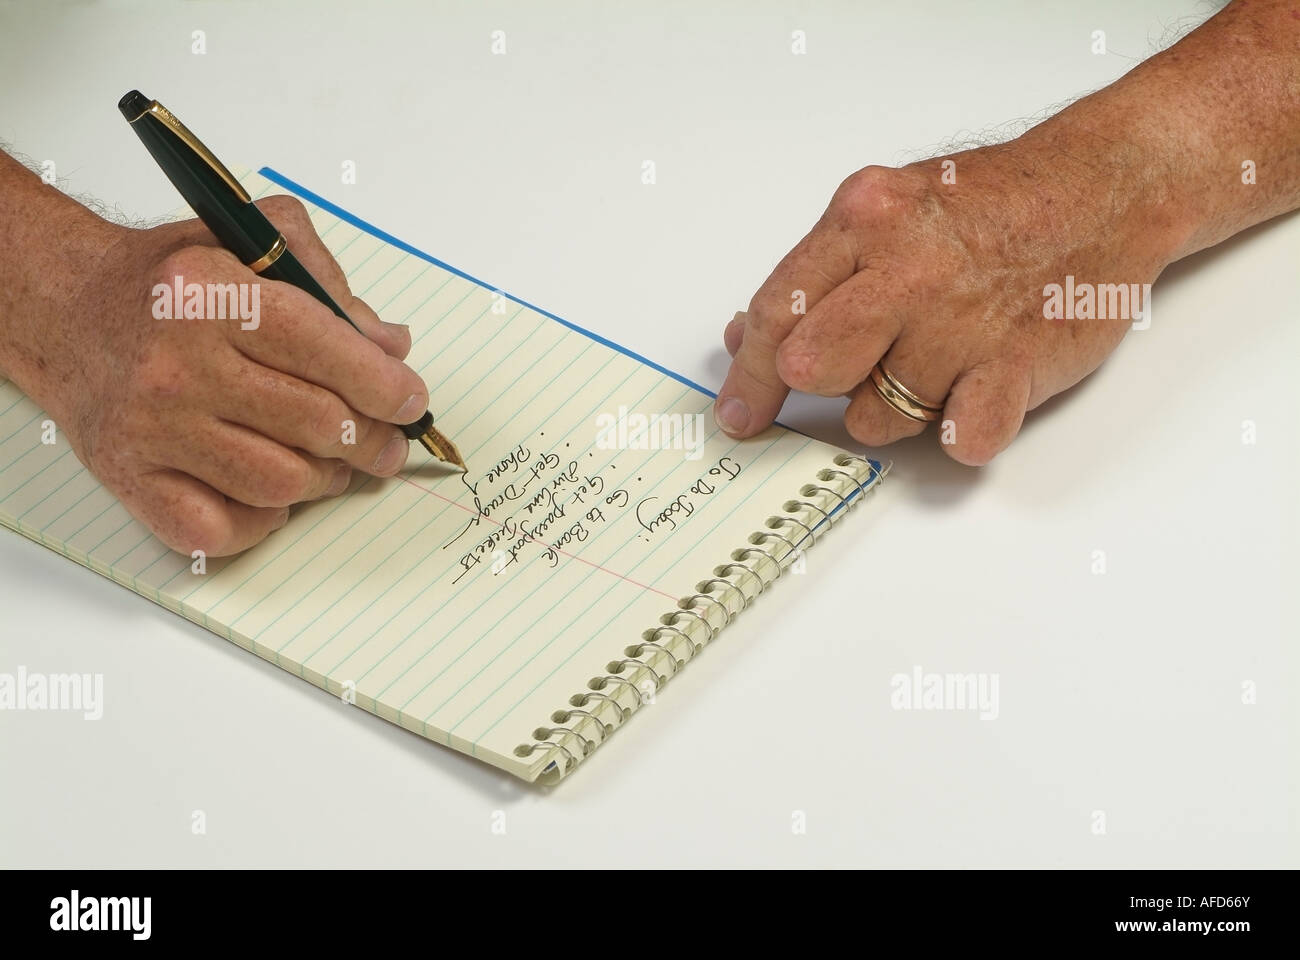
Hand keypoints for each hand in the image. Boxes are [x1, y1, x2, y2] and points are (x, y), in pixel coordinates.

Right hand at [16, 195, 427, 555]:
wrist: (68, 313)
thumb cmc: (166, 283)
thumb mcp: (247, 243)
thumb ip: (327, 283)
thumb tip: (391, 345)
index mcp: (210, 295)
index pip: (326, 348)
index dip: (386, 385)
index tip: (410, 401)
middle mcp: (177, 365)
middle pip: (317, 424)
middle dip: (373, 440)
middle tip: (386, 442)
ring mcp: (152, 429)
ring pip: (283, 483)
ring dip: (325, 479)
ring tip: (332, 462)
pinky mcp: (133, 479)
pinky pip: (226, 528)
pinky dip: (264, 521)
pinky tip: (272, 493)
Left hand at [714, 138, 1174, 463]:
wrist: (1105, 186)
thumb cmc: (990, 205)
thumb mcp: (884, 208)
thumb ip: (814, 276)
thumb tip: (747, 336)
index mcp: (864, 222)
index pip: (777, 314)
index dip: (749, 376)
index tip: (740, 414)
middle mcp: (907, 269)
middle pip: (813, 366)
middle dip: (822, 383)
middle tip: (852, 373)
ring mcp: (963, 321)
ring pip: (879, 416)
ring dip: (896, 406)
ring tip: (940, 356)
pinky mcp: (1018, 364)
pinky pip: (960, 437)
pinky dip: (959, 432)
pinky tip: (971, 395)